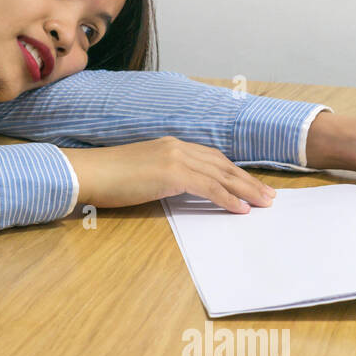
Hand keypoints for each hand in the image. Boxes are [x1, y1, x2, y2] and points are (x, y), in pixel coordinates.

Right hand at [60, 137, 275, 212]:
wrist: (87, 172)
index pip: (211, 158)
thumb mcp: (141, 174)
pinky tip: (240, 209)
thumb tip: (178, 190)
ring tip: (263, 203)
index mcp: (169, 145)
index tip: (249, 184)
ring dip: (245, 190)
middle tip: (268, 195)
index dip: (233, 171)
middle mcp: (176, 147)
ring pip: (221, 175)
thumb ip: (163, 177)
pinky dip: (227, 198)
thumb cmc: (106, 177)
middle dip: (247, 180)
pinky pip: (208, 187)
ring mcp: (175, 158)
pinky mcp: (172, 173)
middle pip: (222, 164)